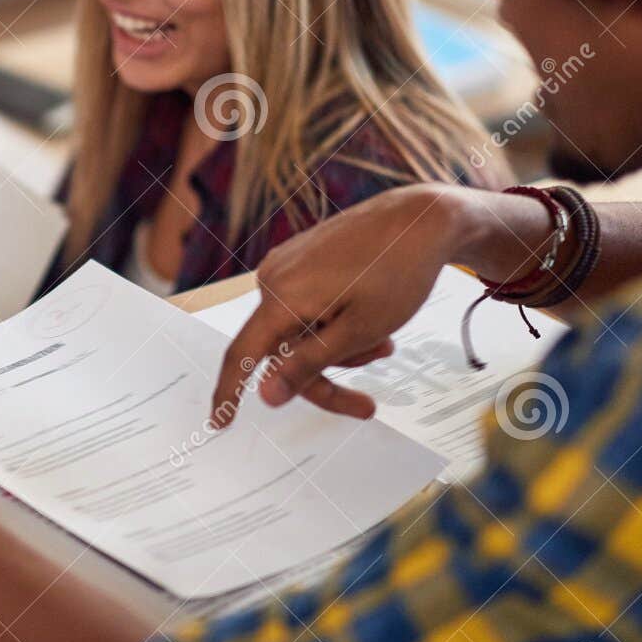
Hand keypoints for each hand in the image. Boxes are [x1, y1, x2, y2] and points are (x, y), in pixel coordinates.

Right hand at [210, 183, 468, 424]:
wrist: (422, 219)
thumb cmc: (397, 272)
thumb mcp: (357, 331)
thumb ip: (307, 365)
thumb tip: (266, 394)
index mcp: (282, 296)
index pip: (242, 355)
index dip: (228, 393)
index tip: (219, 423)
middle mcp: (274, 277)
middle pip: (284, 349)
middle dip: (326, 375)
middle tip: (367, 404)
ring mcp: (287, 264)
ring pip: (300, 330)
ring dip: (338, 348)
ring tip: (384, 343)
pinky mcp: (302, 258)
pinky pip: (307, 307)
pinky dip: (334, 323)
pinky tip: (369, 319)